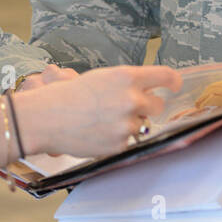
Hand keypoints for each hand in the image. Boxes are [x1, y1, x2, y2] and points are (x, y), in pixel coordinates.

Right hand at [13, 65, 181, 157]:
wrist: (47, 117)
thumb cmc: (68, 95)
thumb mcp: (100, 79)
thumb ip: (126, 84)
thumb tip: (145, 91)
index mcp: (127, 77)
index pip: (165, 76)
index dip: (173, 82)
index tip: (175, 86)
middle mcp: (132, 99)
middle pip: (158, 105)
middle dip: (147, 107)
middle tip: (127, 108)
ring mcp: (127, 124)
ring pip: (142, 125)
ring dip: (129, 124)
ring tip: (104, 121)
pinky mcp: (120, 144)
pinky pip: (128, 141)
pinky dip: (117, 139)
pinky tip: (98, 132)